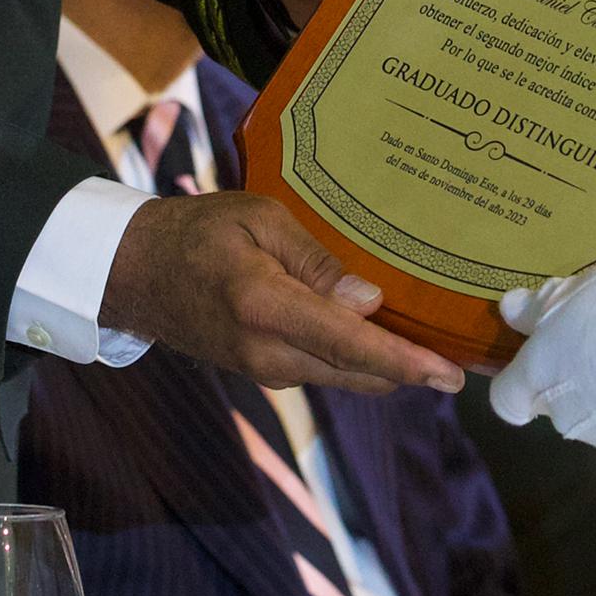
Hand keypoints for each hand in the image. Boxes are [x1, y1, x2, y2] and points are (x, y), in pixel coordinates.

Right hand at [102, 189, 463, 395]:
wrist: (133, 274)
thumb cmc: (196, 232)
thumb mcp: (258, 218)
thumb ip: (315, 261)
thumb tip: (370, 302)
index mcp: (266, 306)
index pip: (350, 344)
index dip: (405, 363)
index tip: (450, 377)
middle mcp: (268, 351)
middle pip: (358, 373)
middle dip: (410, 371)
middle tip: (462, 360)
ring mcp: (263, 369)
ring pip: (343, 376)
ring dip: (384, 366)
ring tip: (430, 345)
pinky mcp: (262, 372)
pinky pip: (322, 370)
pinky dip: (355, 360)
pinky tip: (375, 334)